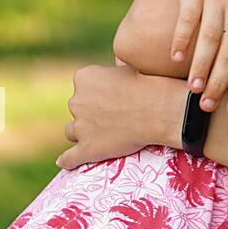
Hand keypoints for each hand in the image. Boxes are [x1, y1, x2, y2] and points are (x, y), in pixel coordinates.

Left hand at [58, 65, 182, 168]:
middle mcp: (76, 101)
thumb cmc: (150, 85)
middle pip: (77, 107)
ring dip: (84, 132)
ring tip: (105, 134)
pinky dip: (68, 160)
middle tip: (117, 114)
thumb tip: (113, 71)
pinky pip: (69, 158)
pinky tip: (67, 162)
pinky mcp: (87, 149)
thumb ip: (113, 72)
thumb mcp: (129, 66)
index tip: (116, 94)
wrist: (160, 110)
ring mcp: (80, 127)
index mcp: (84, 77)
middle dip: (92, 111)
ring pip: (72, 131)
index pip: (84, 84)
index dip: (100, 90)